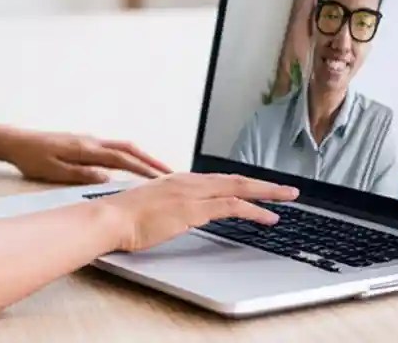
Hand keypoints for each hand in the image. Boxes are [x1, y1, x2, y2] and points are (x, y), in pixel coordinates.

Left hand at [3, 131, 172, 184]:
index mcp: (86, 149)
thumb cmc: (32, 158)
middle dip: (151, 160)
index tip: (162, 178)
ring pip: (122, 147)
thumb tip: (108, 179)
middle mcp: (91, 141)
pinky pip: (113, 148)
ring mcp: (88, 141)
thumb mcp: (54, 171)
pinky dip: (129, 156)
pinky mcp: (84, 144)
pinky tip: (132, 165)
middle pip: (129, 148)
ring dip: (142, 157)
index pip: (122, 158)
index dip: (143, 168)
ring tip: (158, 170)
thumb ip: (81, 175)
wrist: (15, 142)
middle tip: (171, 172)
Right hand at [95, 173, 298, 251]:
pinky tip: (268, 217)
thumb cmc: (124, 217)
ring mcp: (192, 193)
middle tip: (288, 189)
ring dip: (267, 194)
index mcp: (180, 180)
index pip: (220, 180)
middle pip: (236, 180)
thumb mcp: (151, 206)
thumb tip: (176, 213)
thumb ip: (168, 206)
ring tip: (287, 198)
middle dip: (265, 185)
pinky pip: (232, 207)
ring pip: (239, 188)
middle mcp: (189, 181)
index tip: (260, 188)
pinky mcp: (193, 208)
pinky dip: (254, 210)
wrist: (110, 218)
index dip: (244, 184)